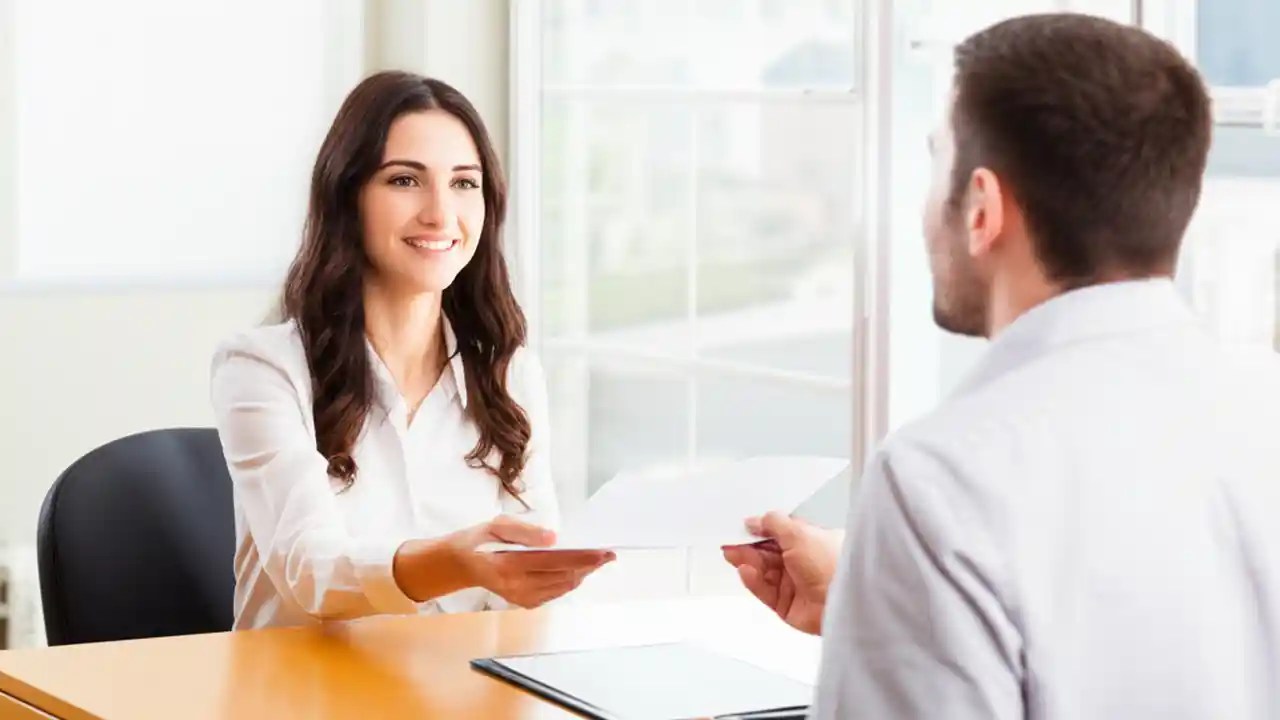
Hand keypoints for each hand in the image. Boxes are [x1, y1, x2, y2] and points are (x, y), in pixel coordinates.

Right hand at [451, 515, 614, 608]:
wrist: (459, 565)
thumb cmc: (478, 540)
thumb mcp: (496, 525)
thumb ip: (525, 531)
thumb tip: (553, 538)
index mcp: (509, 566)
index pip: (556, 562)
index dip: (583, 558)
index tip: (604, 552)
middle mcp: (517, 587)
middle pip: (564, 577)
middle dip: (590, 566)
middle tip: (609, 554)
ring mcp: (521, 598)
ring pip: (563, 587)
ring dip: (583, 574)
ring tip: (598, 560)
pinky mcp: (524, 603)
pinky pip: (555, 593)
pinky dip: (569, 581)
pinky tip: (577, 569)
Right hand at [722, 511, 840, 634]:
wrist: (844, 602)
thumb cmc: (833, 566)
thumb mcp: (799, 532)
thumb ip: (773, 524)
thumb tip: (755, 520)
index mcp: (810, 541)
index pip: (778, 533)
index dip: (759, 530)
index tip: (741, 527)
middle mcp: (803, 562)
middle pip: (767, 553)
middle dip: (747, 546)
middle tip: (730, 542)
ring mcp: (794, 584)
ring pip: (763, 571)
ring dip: (747, 562)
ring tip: (732, 554)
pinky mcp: (786, 605)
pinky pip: (764, 591)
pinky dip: (753, 581)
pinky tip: (746, 571)